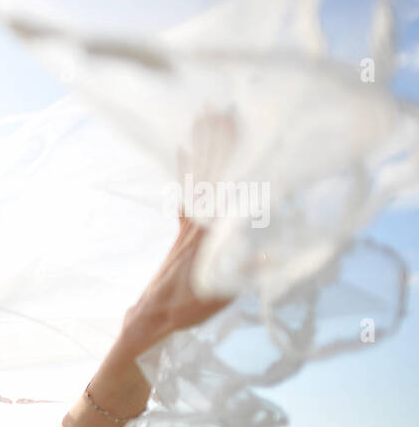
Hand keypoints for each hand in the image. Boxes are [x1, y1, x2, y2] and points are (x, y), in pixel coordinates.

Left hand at [124, 105, 242, 348]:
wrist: (151, 318)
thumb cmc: (187, 308)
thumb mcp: (223, 293)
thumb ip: (247, 269)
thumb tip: (275, 251)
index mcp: (211, 234)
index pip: (226, 188)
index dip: (231, 158)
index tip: (236, 127)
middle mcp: (198, 224)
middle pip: (210, 175)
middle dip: (217, 143)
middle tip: (219, 108)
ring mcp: (187, 227)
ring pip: (197, 180)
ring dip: (203, 150)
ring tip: (205, 118)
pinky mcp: (180, 235)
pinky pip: (185, 196)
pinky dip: (184, 173)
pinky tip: (181, 151)